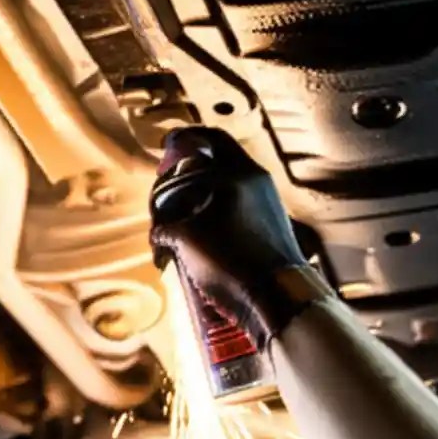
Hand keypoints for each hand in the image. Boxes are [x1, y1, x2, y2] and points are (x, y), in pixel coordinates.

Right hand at [149, 127, 322, 346]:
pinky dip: (216, 213)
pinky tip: (200, 236)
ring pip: (226, 186)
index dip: (183, 138)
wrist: (277, 300)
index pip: (208, 139)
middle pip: (217, 161)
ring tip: (180, 217)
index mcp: (237, 174)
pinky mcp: (271, 227)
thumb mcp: (187, 241)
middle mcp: (256, 182)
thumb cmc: (233, 262)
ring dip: (201, 195)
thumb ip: (167, 227)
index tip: (167, 143)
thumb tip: (160, 232)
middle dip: (190, 170)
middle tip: (170, 182)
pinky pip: (237, 207)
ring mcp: (268, 204)